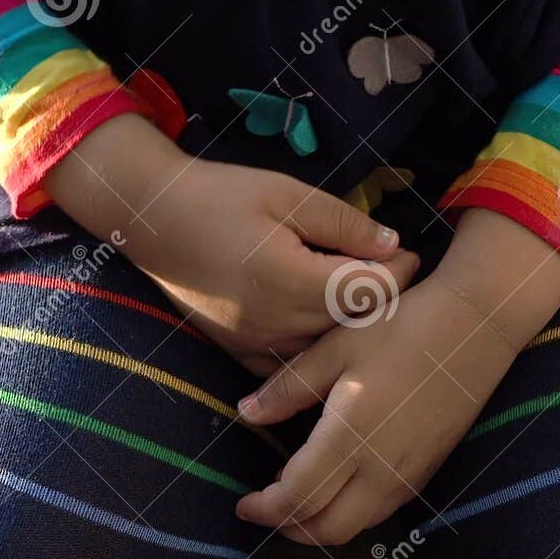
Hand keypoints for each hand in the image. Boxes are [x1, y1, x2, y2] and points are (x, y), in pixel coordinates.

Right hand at [46, 114, 418, 374]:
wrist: (152, 219)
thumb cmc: (220, 196)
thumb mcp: (286, 193)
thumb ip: (343, 222)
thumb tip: (392, 244)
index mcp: (291, 280)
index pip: (369, 289)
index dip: (399, 271)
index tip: (407, 252)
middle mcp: (276, 324)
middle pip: (353, 326)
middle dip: (382, 300)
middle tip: (398, 273)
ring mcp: (256, 346)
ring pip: (326, 352)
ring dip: (351, 329)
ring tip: (366, 298)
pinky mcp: (241, 353)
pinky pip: (293, 365)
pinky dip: (316, 350)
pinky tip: (326, 327)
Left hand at [233, 210, 559, 544]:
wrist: (477, 325)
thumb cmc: (402, 327)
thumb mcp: (335, 348)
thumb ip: (288, 388)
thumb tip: (246, 412)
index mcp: (350, 438)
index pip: (296, 498)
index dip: (264, 510)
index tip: (243, 505)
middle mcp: (380, 468)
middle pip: (326, 529)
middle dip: (289, 529)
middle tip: (265, 510)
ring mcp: (408, 474)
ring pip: (355, 527)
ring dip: (319, 525)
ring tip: (295, 499)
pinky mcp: (427, 471)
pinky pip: (380, 512)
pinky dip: (349, 513)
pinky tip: (336, 486)